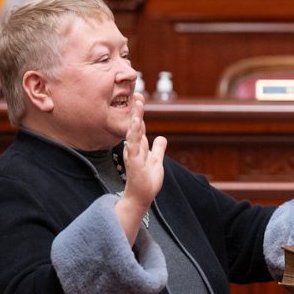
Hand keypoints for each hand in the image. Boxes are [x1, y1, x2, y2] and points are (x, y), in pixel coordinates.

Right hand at [116, 94, 166, 242]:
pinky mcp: (133, 161)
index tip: (139, 98)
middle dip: (136, 111)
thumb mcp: (156, 161)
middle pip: (135, 126)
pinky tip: (135, 123)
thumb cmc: (146, 181)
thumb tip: (161, 138)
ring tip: (137, 104)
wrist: (141, 197)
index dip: (139, 113)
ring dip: (135, 117)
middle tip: (138, 95)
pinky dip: (134, 133)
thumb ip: (158, 149)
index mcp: (139, 147)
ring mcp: (133, 154)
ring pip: (133, 132)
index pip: (139, 126)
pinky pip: (133, 145)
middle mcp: (133, 148)